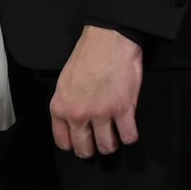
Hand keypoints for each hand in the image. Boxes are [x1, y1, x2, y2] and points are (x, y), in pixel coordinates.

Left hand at [49, 25, 144, 157]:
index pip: (63, 142)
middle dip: (93, 149)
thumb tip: (72, 123)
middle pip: (85, 149)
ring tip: (114, 135)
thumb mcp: (64, 83)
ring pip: (107, 147)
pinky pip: (128, 137)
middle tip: (100, 142)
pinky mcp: (124, 110)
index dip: (74, 145)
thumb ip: (66, 106)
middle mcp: (79, 115)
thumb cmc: (86, 57)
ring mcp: (102, 114)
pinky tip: (128, 129)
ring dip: (112, 144)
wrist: (108, 40)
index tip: (81, 142)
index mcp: (60, 108)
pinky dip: (129, 136)